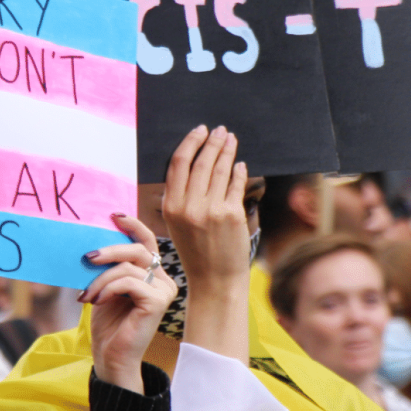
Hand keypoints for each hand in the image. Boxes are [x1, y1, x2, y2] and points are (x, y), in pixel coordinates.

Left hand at [82, 215, 174, 393]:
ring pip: (129, 267)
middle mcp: (163, 280)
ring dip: (101, 279)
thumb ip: (108, 266)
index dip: (133, 225)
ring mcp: (164, 291)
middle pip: (138, 249)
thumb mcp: (105, 287)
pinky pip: (129, 282)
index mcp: (153, 273)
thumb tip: (92, 242)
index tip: (113, 215)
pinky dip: (108, 289)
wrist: (112, 357)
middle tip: (86, 257)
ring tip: (86, 294)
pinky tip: (97, 301)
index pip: (147, 241)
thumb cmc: (108, 324)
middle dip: (109, 250)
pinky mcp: (157, 303)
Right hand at [161, 125, 250, 298]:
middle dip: (212, 142)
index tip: (199, 131)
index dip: (190, 143)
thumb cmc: (197, 253)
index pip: (178, 164)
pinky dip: (238, 171)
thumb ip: (182, 197)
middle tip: (220, 130)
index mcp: (171, 207)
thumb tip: (196, 164)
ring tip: (231, 139)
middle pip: (200, 163)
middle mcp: (188, 207)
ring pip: (219, 170)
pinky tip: (240, 164)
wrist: (215, 281)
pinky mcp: (231, 215)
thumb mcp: (178, 224)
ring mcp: (210, 210)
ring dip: (226, 150)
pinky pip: (235, 184)